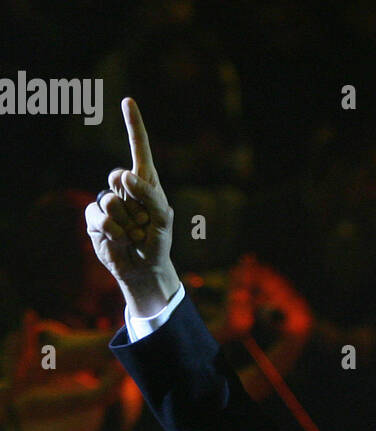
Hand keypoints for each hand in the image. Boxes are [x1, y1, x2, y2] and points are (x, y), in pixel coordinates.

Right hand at [84, 98, 179, 319]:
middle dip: (134, 202)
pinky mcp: (94, 218)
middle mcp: (124, 188)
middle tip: (144, 222)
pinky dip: (114, 232)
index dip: (134, 126)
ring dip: (126, 223)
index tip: (129, 101)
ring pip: (109, 201)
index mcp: (146, 183)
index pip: (140, 150)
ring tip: (134, 234)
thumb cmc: (158, 241)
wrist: (144, 268)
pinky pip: (99, 218)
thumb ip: (149, 194)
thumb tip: (124, 175)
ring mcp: (107, 201)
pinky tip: (121, 240)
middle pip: (118, 177)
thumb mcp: (163, 218)